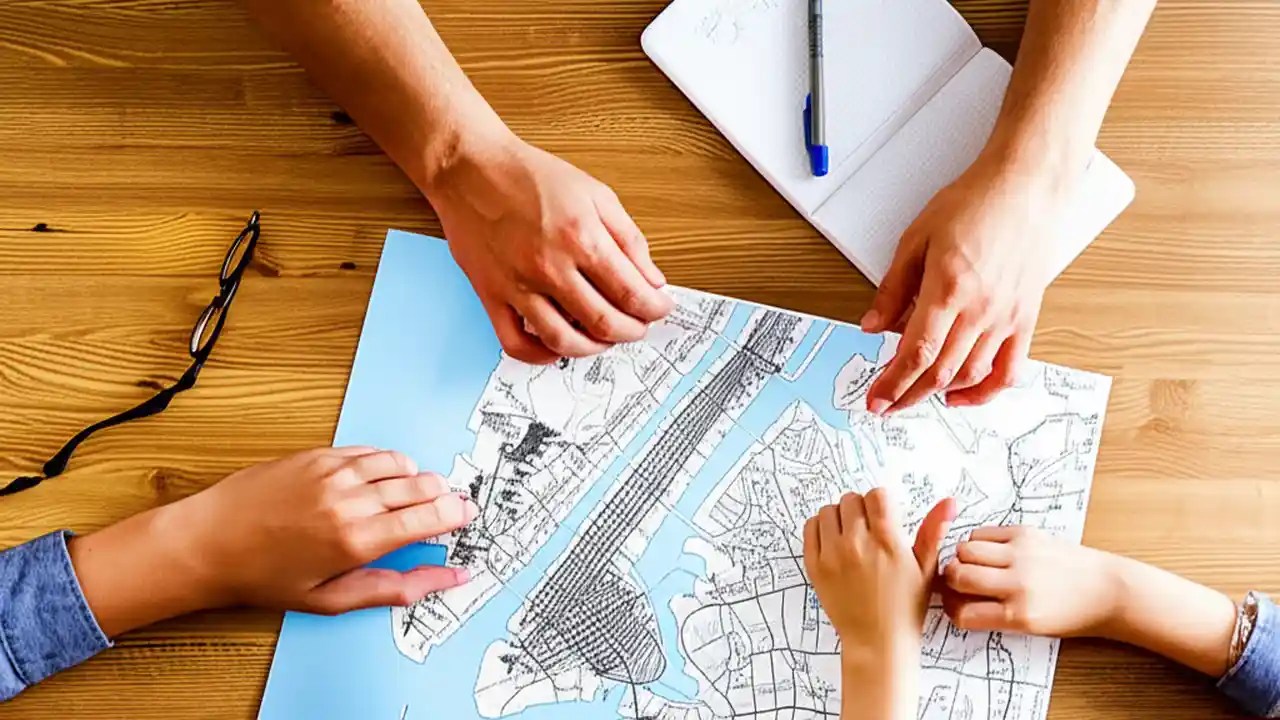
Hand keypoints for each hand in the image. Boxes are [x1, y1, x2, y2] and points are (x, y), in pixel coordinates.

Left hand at [184, 447, 476, 613]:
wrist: (207, 543)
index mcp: (355, 541)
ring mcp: (332, 472)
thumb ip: (393, 587)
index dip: (454, 516)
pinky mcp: (316, 455)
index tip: (467, 516)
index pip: (427, 520)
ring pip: (399, 463)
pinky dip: (387, 462)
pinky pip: (368, 451)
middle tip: (450, 505)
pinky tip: (384, 477)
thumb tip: (446, 579)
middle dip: (443, 495)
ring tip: (419, 491)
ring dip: (418, 476)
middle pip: (420, 487)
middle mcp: (348, 500)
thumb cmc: (263, 578)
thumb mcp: (331, 598)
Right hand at [425, 135, 673, 362]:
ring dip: (593, 348)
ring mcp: (519, 285)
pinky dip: (541, 355)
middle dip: (632, 331)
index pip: (632, 293)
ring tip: (604, 337)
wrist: (470, 168)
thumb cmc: (530, 176)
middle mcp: (551, 266)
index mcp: (582, 237)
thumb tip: (652, 279)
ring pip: (564, 341)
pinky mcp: (491, 296)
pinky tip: (557, 347)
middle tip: (638, 326)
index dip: (654, 309)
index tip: (660, 309)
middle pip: (604, 322)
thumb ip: (629, 238)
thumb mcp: (595, 194)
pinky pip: (516, 343)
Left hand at [803, 489, 955, 653]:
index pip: (876, 495)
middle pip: (851, 500)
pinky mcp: (815, 566)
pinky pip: (811, 528)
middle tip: (868, 527)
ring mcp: (832, 554)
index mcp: (887, 541)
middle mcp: (857, 544)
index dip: (881, 502)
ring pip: (829, 510)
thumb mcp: (926, 568)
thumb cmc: (905, 607)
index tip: (884, 515)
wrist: (878, 641)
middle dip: (861, 508)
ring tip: (851, 534)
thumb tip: (949, 501)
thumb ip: (934, 530)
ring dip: (840, 516)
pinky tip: (834, 540)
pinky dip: (821, 528)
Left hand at [862, 156, 1068, 412]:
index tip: (876, 398)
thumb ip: (893, 287)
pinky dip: (985, 391)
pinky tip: (963, 395)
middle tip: (888, 405)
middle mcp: (980, 310)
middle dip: (908, 394)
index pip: (916, 352)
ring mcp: (1006, 317)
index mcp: (949, 289)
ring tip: (916, 396)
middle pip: (939, 370)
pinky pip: (1009, 369)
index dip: (893, 382)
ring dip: (939, 393)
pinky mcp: (1026, 318)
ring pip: (970, 374)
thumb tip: (872, 325)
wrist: (1026, 187)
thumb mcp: (917, 238)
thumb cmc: (975, 203)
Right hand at [941, 526, 1122, 636]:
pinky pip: (982, 533)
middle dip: (950, 581)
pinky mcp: (1026, 533)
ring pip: (964, 550)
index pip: (963, 613)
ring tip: (973, 566)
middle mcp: (1018, 584)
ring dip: (962, 559)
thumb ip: (994, 615)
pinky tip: (990, 552)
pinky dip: (978, 543)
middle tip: (957, 583)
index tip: (955, 606)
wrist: (1108, 590)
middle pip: (957, 576)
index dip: (953, 610)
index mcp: (1019, 615)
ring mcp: (1021, 555)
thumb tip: (957, 601)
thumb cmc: (1072, 613)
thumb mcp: (1032, 627)